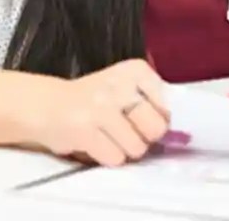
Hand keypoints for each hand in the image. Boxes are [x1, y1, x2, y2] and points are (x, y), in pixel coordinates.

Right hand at [27, 58, 170, 166]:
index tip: (142, 118)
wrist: (47, 104)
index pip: (168, 106)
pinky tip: (96, 143)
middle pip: (157, 128)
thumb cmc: (93, 101)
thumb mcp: (125, 88)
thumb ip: (152, 103)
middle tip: (127, 132)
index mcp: (135, 70)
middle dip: (145, 138)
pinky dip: (109, 158)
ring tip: (108, 136)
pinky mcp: (85, 129)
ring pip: (137, 147)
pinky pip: (115, 158)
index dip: (158, 120)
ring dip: (125, 150)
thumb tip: (181, 135)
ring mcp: (101, 106)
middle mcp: (119, 84)